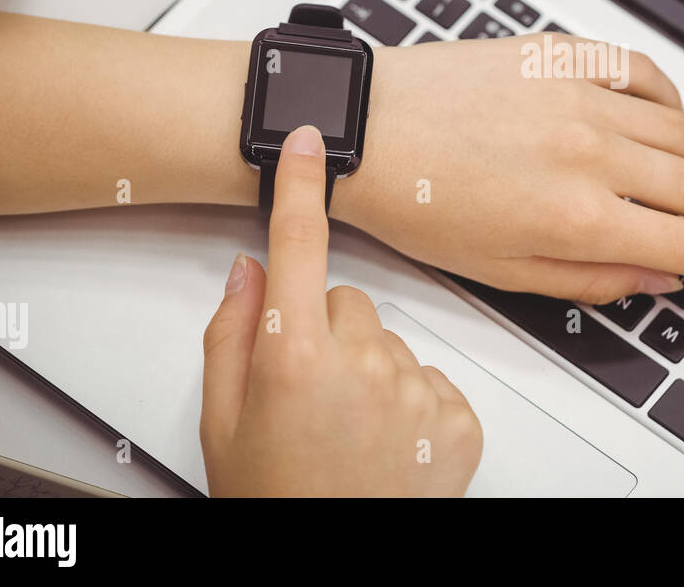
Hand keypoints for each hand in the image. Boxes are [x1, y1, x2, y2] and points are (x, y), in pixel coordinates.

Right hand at [200, 125, 482, 496]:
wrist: (337, 563)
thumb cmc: (280, 499)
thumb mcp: (224, 423)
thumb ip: (232, 335)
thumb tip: (249, 271)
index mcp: (296, 359)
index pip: (299, 246)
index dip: (300, 186)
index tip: (306, 140)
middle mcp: (363, 364)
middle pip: (349, 301)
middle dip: (329, 331)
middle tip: (311, 390)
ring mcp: (417, 388)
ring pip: (391, 342)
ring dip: (371, 370)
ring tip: (348, 428)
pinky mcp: (459, 416)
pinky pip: (430, 378)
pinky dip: (411, 402)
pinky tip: (386, 441)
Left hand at [335, 33, 683, 304]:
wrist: (366, 129)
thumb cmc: (420, 201)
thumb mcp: (504, 273)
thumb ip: (594, 279)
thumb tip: (658, 278)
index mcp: (579, 216)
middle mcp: (593, 153)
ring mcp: (582, 97)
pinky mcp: (563, 57)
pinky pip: (641, 72)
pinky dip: (673, 97)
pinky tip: (683, 117)